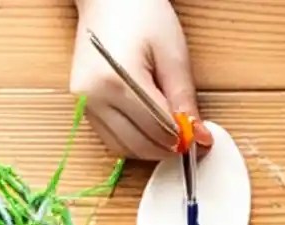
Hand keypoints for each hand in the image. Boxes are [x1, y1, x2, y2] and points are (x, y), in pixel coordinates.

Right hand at [69, 0, 212, 159]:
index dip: (184, 139)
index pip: (158, 129)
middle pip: (139, 144)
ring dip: (150, 148)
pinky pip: (110, 138)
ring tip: (171, 132)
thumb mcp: (173, 56)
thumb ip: (184, 100)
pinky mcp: (81, 105)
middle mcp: (94, 96)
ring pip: (123, 148)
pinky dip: (133, 140)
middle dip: (168, 147)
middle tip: (191, 140)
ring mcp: (84, 102)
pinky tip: (151, 129)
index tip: (203, 140)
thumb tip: (199, 137)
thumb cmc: (142, 16)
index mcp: (118, 81)